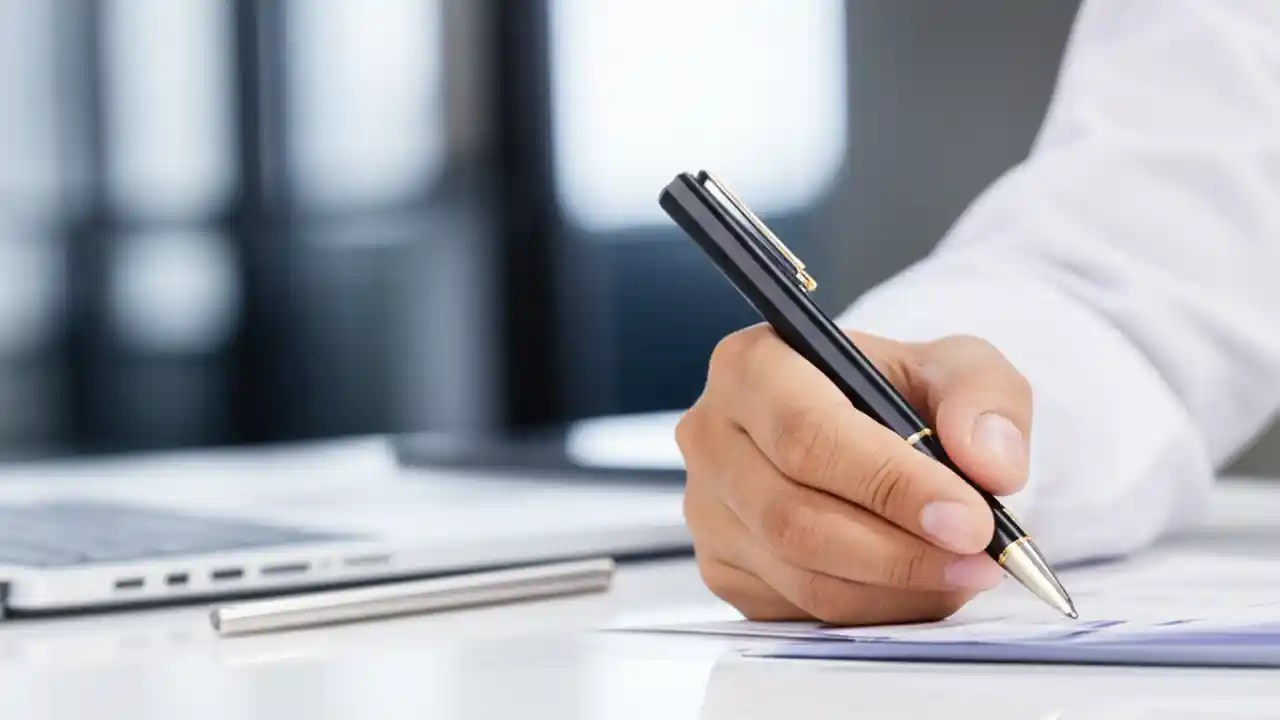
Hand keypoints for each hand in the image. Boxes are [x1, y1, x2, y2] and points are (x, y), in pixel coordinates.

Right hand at [677, 326, 1031, 624]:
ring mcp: (707, 510)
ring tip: (963, 572)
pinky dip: (874, 611)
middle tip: (979, 560)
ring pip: (800, 574)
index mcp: (751, 365)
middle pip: (794, 517)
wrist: (868, 432)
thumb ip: (984, 398)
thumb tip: (989, 462)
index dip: (890, 484)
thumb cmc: (898, 392)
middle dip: (900, 551)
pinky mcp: (722, 569)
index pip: (807, 434)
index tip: (969, 519)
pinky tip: (918, 584)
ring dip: (895, 588)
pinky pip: (801, 611)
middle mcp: (711, 437)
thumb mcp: (955, 366)